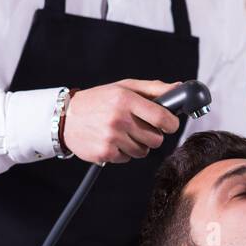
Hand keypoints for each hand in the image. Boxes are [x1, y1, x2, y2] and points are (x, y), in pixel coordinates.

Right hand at [61, 79, 181, 163]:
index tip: (169, 124)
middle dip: (152, 134)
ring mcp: (111, 138)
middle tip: (140, 127)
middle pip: (156, 139)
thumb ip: (154, 88)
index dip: (171, 124)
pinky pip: (128, 158)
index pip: (163, 118)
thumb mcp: (125, 87)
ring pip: (144, 151)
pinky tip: (112, 140)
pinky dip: (123, 152)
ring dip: (138, 144)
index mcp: (126, 100)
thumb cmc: (99, 100)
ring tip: (123, 133)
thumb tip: (179, 87)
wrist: (66, 117)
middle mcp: (119, 119)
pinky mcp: (105, 153)